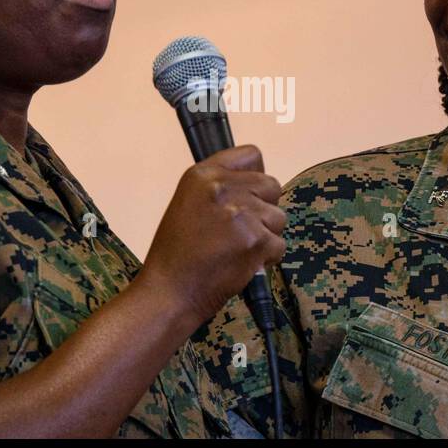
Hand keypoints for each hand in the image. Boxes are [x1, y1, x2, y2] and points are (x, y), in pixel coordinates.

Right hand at [142, 145, 286, 324]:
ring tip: (236, 249)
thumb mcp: (187, 203)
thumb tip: (255, 184)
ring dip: (265, 236)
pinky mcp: (255, 240)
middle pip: (271, 185)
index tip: (245, 197)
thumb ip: (218, 187)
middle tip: (239, 231)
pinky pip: (279, 244)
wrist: (169, 292)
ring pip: (278, 217)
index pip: (251, 155)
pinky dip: (266, 258)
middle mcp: (222, 188)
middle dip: (263, 209)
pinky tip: (241, 264)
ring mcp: (240, 213)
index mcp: (202, 175)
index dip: (253, 177)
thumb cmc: (176, 254)